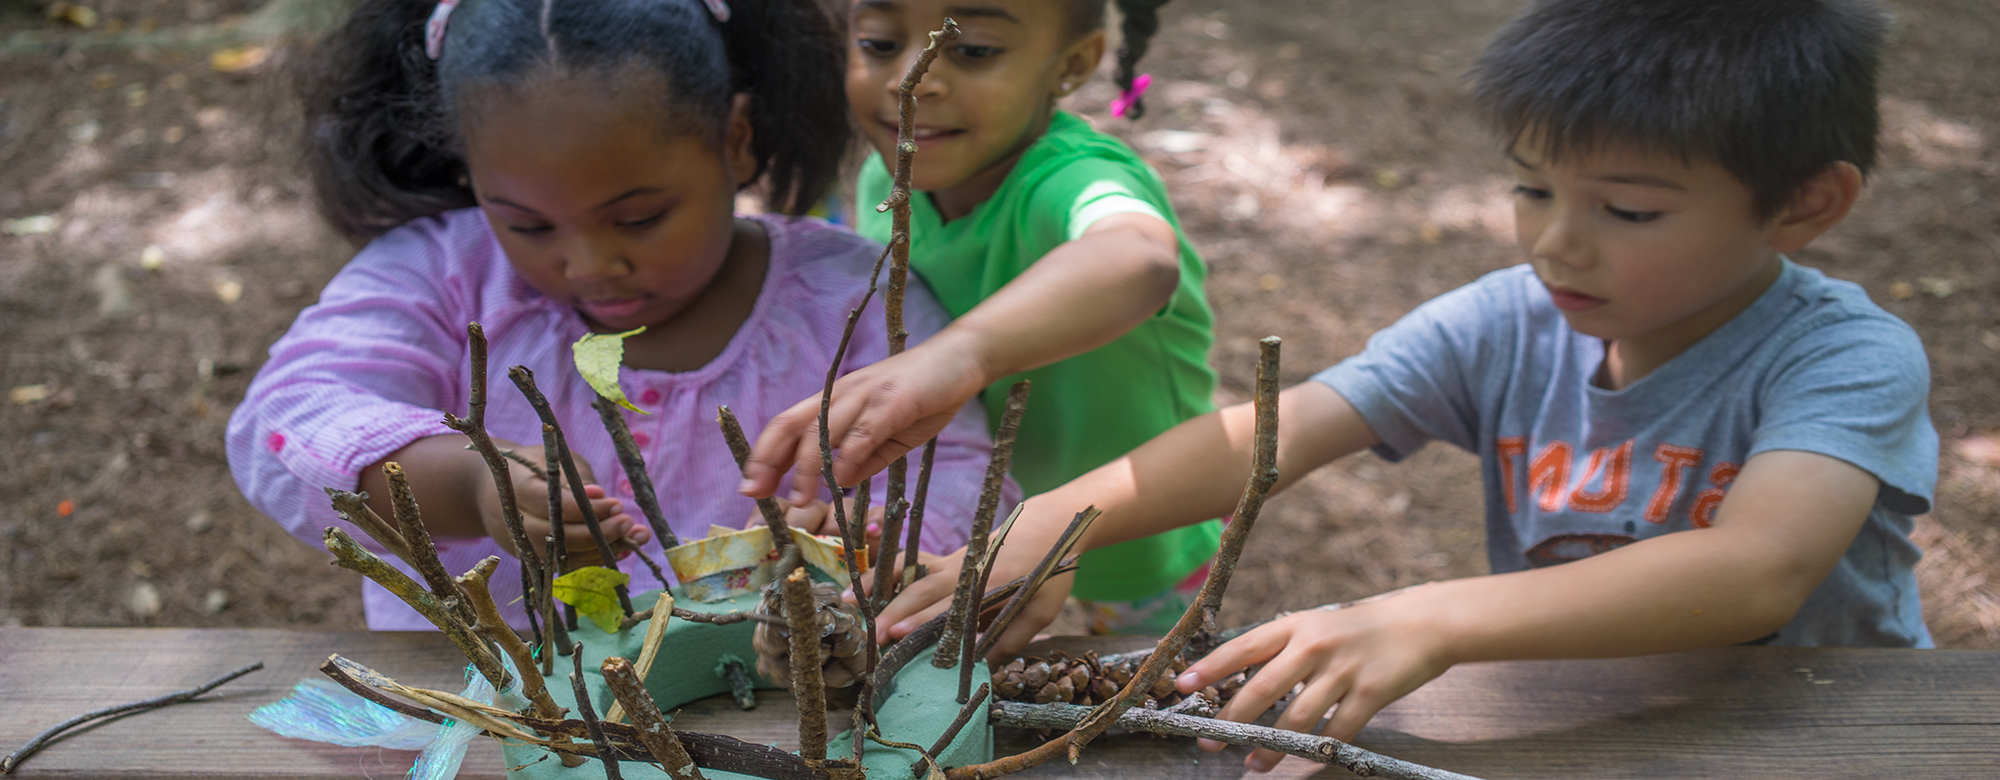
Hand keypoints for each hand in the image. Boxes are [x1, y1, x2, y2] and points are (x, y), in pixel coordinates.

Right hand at [481, 440, 643, 567]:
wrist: (490, 491)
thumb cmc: (530, 468)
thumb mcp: (549, 460)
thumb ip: (572, 478)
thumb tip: (598, 496)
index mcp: (515, 489)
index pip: (552, 505)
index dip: (586, 508)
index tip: (615, 503)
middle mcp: (515, 522)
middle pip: (558, 537)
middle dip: (598, 533)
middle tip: (628, 521)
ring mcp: (522, 546)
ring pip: (565, 557)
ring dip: (605, 550)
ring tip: (638, 535)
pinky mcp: (533, 561)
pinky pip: (567, 566)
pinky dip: (598, 560)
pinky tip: (625, 549)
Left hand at [738, 343, 986, 503]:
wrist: (963, 359)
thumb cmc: (924, 395)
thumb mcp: (888, 436)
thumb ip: (863, 458)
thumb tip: (837, 483)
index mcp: (835, 401)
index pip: (788, 427)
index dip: (764, 456)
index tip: (751, 487)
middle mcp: (841, 394)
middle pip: (791, 425)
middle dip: (767, 460)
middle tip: (754, 494)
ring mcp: (866, 394)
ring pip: (822, 430)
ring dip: (806, 467)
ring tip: (799, 499)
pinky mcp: (893, 400)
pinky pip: (863, 430)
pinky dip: (848, 456)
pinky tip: (841, 480)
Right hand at [872, 507, 1073, 658]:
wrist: (1052, 522)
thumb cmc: (1051, 569)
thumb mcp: (1042, 609)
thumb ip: (1012, 639)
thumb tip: (982, 666)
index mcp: (989, 583)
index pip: (948, 606)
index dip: (921, 621)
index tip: (895, 634)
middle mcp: (965, 570)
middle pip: (922, 590)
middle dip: (894, 611)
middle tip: (870, 633)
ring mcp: (955, 561)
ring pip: (909, 571)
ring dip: (877, 583)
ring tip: (848, 597)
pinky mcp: (951, 558)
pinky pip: (915, 564)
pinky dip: (888, 570)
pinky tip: (866, 579)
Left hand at [1173, 597, 1450, 772]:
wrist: (1419, 625)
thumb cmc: (1357, 630)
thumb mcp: (1314, 626)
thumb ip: (1281, 649)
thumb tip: (1238, 677)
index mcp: (1294, 628)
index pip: (1243, 649)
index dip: (1210, 669)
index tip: (1182, 687)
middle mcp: (1313, 646)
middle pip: (1262, 688)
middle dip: (1231, 720)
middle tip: (1209, 743)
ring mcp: (1343, 670)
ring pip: (1296, 718)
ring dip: (1270, 747)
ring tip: (1253, 766)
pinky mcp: (1371, 692)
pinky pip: (1336, 731)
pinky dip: (1316, 750)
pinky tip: (1301, 761)